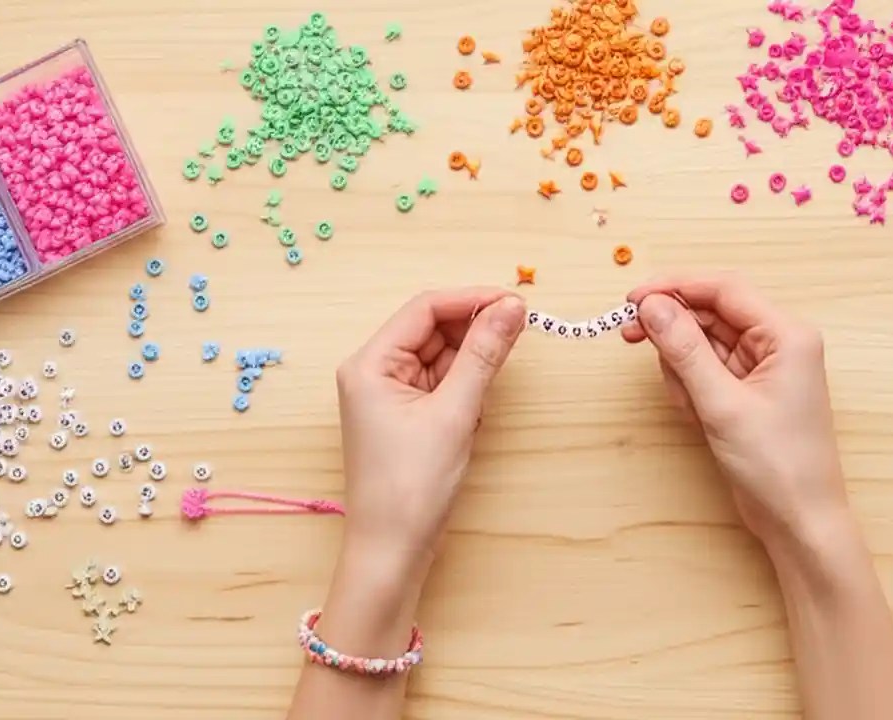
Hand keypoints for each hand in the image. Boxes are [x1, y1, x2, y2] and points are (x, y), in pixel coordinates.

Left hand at [336, 288, 525, 574]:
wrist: (392, 551)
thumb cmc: (410, 487)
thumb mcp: (455, 413)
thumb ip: (484, 355)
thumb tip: (512, 307)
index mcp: (370, 364)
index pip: (425, 309)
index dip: (472, 299)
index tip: (516, 301)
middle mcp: (374, 372)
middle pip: (433, 328)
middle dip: (476, 327)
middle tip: (522, 328)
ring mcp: (391, 395)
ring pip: (442, 356)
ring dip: (474, 360)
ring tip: (498, 376)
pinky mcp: (407, 417)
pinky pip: (442, 383)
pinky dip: (466, 386)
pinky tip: (478, 406)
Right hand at [622, 274, 848, 550]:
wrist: (800, 521)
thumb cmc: (779, 466)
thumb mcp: (722, 405)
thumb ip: (684, 351)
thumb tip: (652, 306)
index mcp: (787, 334)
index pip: (723, 289)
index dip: (674, 287)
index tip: (632, 299)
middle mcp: (778, 343)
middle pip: (710, 312)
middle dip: (671, 326)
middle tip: (629, 336)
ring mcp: (762, 367)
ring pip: (703, 342)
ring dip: (681, 366)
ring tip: (689, 406)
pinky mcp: (747, 390)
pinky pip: (706, 369)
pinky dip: (690, 385)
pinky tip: (695, 415)